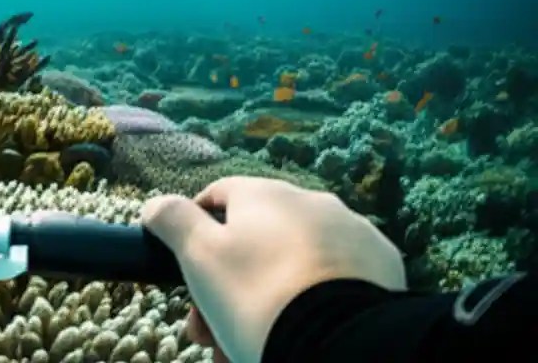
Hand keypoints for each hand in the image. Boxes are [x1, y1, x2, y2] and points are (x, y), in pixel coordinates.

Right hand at [141, 176, 405, 362]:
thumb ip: (172, 220)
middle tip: (210, 332)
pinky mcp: (384, 272)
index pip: (216, 197)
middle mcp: (311, 203)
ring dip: (265, 300)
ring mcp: (353, 235)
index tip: (186, 277)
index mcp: (265, 193)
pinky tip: (300, 336)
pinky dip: (312, 305)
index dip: (193, 233)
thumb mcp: (198, 256)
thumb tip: (156, 204)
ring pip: (293, 265)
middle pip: (255, 240)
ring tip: (248, 348)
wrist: (344, 346)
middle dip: (225, 284)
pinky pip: (333, 283)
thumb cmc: (259, 297)